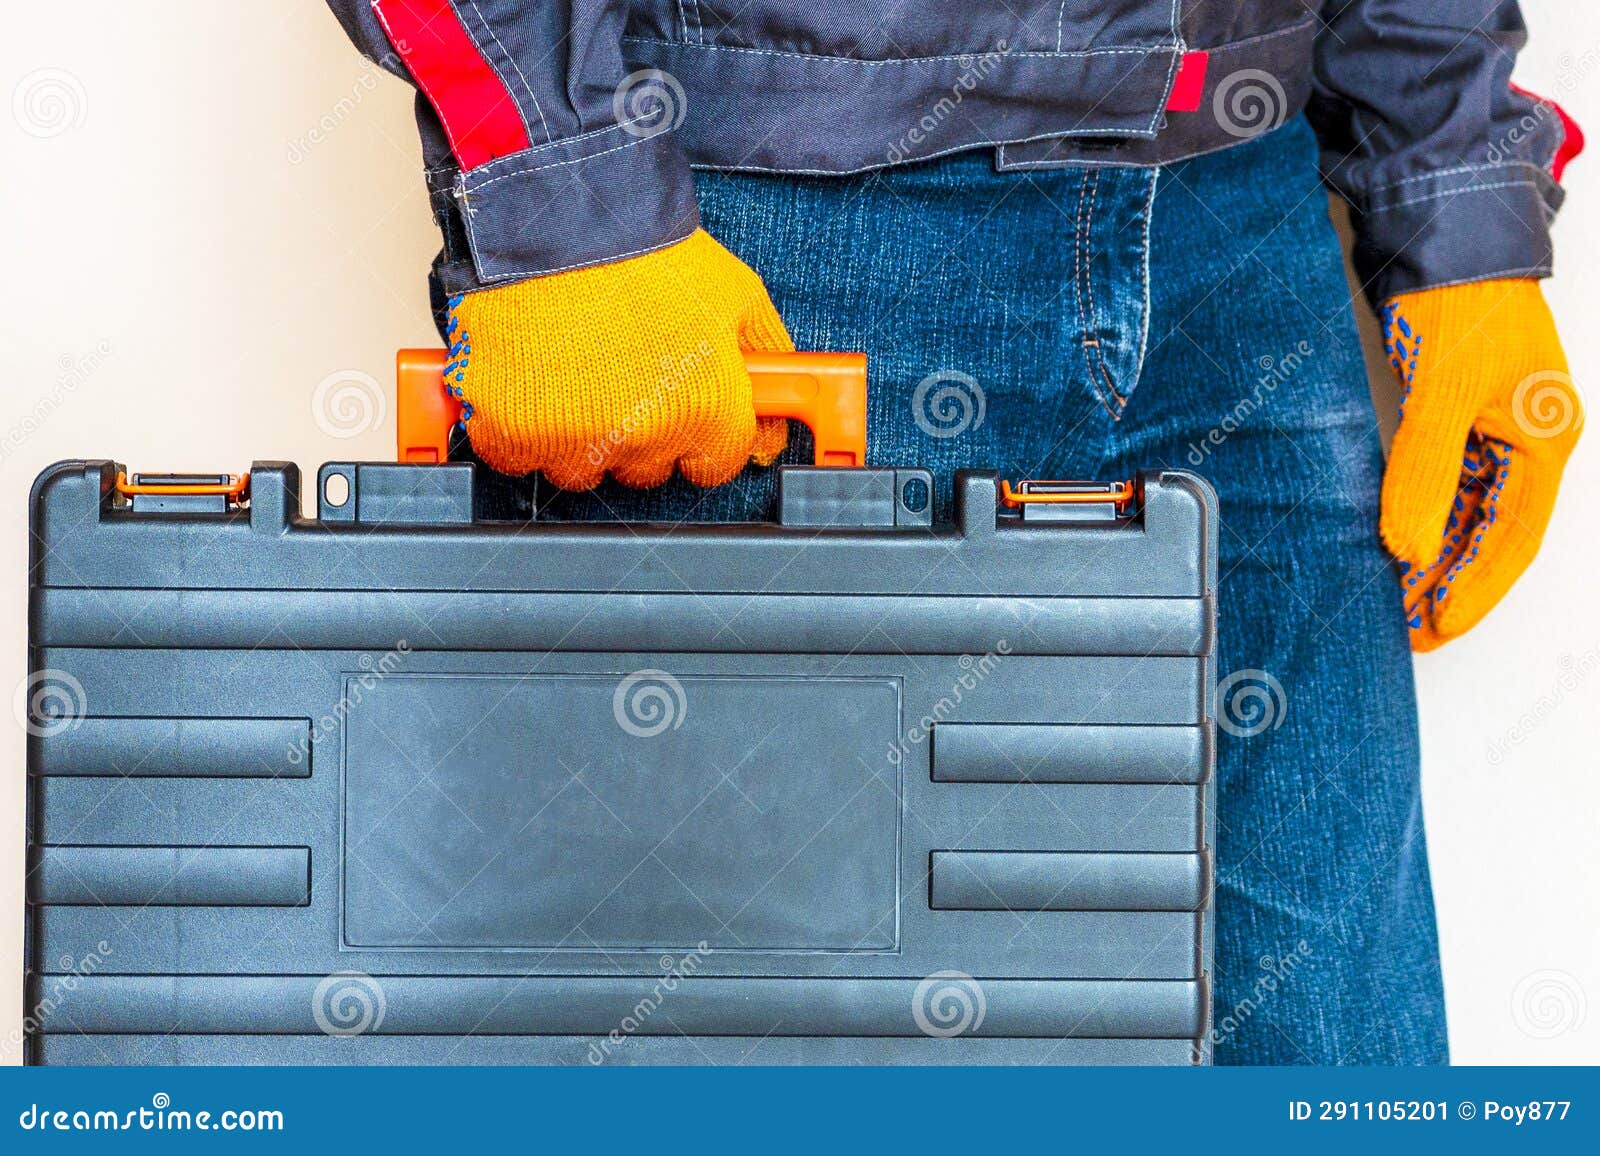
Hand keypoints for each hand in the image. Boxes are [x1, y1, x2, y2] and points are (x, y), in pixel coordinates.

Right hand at [443, 229, 790, 489]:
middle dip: (641, 430)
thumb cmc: (644, 248)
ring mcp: (572, 439)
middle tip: (624, 372)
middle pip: (647, 470)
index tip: (688, 409)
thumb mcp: (734, 291)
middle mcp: (643, 436)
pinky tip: (528, 377)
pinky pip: (515, 455)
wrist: (553, 214)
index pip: (716, 464)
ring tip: (573, 368)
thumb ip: (767, 362)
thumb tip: (773, 435)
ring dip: (578, 434)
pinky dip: (517, 427)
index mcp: (704, 408)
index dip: (703, 434)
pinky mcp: (509, 431)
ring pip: (581, 469)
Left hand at [1379, 279, 1582, 650]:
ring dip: (1432, 555)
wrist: (1442, 229)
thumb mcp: (1442, 392)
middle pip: (1489, 532)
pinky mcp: (1454, 414)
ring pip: (1464, 512)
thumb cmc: (1462, 300)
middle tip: (1404, 627)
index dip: (1476, 588)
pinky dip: (1420, 517)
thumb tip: (1407, 549)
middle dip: (1449, 581)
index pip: (1513, 538)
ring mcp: (1491, 428)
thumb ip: (1425, 473)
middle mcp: (1524, 441)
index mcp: (1544, 440)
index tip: (1438, 628)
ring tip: (1391, 598)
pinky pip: (1443, 483)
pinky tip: (1391, 544)